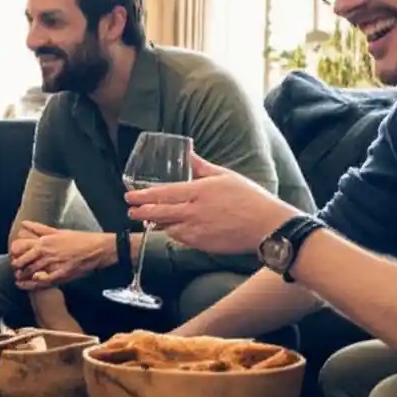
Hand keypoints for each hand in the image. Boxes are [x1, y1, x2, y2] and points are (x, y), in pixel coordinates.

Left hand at [11, 222, 112, 289]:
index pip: (21, 247)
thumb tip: (24, 224)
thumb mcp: (58, 231)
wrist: (97, 249)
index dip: (14, 253)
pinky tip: (27, 285)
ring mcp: (52, 264)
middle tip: (15, 269)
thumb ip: (39, 229)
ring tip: (19, 278)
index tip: (13, 256)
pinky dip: (32, 284)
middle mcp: (45, 253)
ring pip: (30, 272)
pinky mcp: (60, 275)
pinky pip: (42, 282)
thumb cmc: (80, 239)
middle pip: (22, 262)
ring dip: (22, 276)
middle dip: (17, 266)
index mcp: (44, 241)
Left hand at [124, 155, 296, 254]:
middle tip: (130, 211)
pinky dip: (173, 233)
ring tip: (148, 220)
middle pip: (159, 212)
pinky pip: (180, 238)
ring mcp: (196, 230)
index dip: (143, 196)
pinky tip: (171, 229)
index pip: (163, 193)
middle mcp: (194, 211)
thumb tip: (187, 152)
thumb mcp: (225, 176)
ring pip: (167, 227)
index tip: (130, 196)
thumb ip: (201, 166)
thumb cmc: (249, 198)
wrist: (267, 226)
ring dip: (156, 223)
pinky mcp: (201, 244)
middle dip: (141, 212)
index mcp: (199, 191)